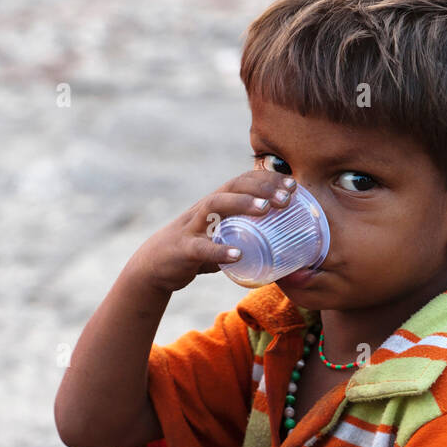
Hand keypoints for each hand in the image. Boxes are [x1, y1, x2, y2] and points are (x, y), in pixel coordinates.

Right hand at [129, 170, 296, 293]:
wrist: (154, 266)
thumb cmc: (195, 250)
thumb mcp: (220, 237)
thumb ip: (244, 237)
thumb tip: (281, 246)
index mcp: (216, 204)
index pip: (242, 181)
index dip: (267, 180)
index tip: (293, 186)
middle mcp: (204, 208)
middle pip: (232, 186)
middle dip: (260, 188)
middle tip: (286, 198)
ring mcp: (192, 227)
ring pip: (215, 205)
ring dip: (242, 204)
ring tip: (266, 210)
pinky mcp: (183, 250)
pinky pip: (201, 248)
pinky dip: (220, 251)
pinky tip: (238, 255)